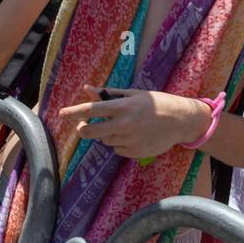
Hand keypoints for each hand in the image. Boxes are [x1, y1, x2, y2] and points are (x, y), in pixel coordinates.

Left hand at [58, 84, 212, 158]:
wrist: (181, 120)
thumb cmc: (157, 103)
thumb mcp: (134, 94)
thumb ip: (109, 93)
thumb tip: (87, 89)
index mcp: (122, 107)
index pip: (91, 110)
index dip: (74, 112)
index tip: (62, 114)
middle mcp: (123, 125)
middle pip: (90, 132)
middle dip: (83, 129)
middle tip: (84, 126)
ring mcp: (129, 140)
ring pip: (105, 140)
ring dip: (106, 134)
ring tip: (122, 126)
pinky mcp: (134, 152)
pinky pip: (117, 149)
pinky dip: (119, 143)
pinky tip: (133, 135)